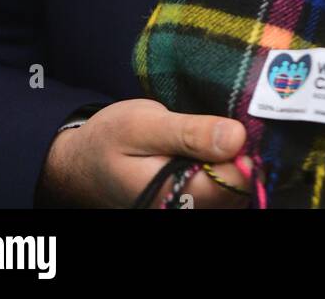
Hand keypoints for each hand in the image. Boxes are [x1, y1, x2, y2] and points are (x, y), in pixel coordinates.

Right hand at [36, 99, 250, 208]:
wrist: (77, 165)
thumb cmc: (107, 141)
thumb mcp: (143, 125)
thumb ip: (190, 133)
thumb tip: (237, 136)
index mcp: (178, 195)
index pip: (237, 180)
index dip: (246, 147)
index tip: (242, 117)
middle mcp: (188, 209)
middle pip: (239, 186)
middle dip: (241, 151)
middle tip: (229, 115)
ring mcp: (189, 209)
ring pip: (232, 188)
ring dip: (231, 157)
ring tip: (215, 127)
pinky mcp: (190, 202)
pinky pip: (219, 188)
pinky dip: (221, 165)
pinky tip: (210, 143)